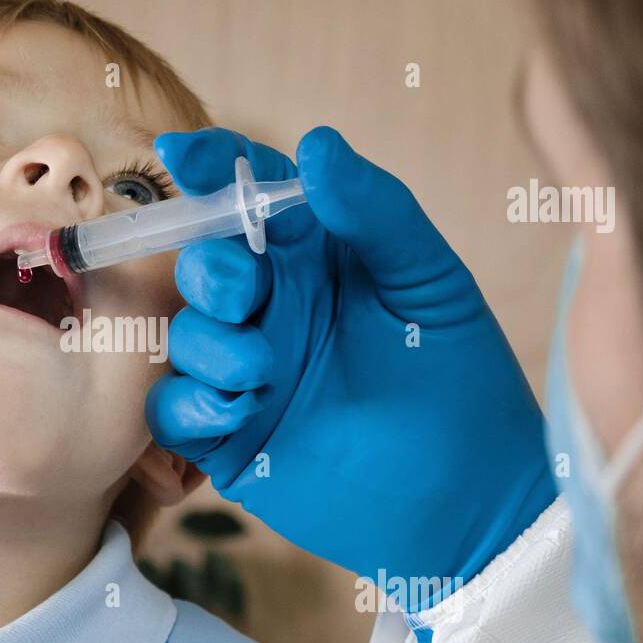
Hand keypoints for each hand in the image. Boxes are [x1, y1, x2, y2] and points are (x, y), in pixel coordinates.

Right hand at [146, 126, 555, 608]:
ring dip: (210, 345)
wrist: (472, 499)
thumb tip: (316, 143)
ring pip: (183, 336)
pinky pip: (170, 409)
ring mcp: (248, 375)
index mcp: (316, 259)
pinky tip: (241, 411)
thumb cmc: (462, 379)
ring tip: (264, 372)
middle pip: (202, 264)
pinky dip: (189, 404)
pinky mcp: (229, 440)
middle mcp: (273, 310)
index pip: (249, 197)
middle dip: (208, 268)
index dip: (210, 168)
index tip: (182, 153)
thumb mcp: (427, 279)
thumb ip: (375, 210)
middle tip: (244, 289)